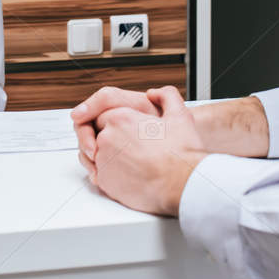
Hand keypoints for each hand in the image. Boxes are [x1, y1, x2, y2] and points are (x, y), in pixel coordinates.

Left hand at [83, 86, 206, 215]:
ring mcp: (103, 160)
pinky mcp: (104, 181)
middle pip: (96, 134)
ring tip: (128, 161)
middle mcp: (107, 138)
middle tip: (127, 146)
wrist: (183, 184)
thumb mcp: (179, 115)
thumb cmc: (182, 153)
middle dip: (108, 138)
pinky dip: (109, 174)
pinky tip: (127, 174)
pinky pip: (99, 174)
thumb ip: (165, 96)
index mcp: (120, 118)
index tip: (122, 129)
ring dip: (106, 156)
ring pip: (94, 155)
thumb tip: (153, 94)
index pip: (101, 115)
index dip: (113, 122)